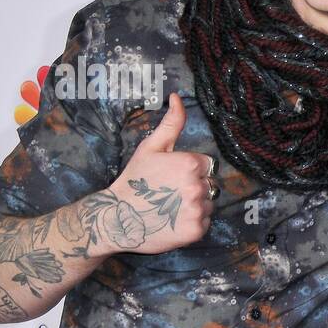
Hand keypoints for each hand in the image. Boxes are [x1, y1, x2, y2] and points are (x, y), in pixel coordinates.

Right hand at [91, 93, 215, 255]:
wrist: (117, 218)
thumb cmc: (134, 180)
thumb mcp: (150, 147)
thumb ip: (171, 123)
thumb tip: (177, 97)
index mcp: (191, 164)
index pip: (207, 165)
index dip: (191, 170)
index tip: (172, 177)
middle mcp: (198, 187)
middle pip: (210, 184)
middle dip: (194, 186)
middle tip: (169, 193)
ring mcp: (198, 210)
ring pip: (209, 203)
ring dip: (195, 205)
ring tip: (171, 207)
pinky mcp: (197, 230)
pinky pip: (205, 222)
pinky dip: (193, 222)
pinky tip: (174, 220)